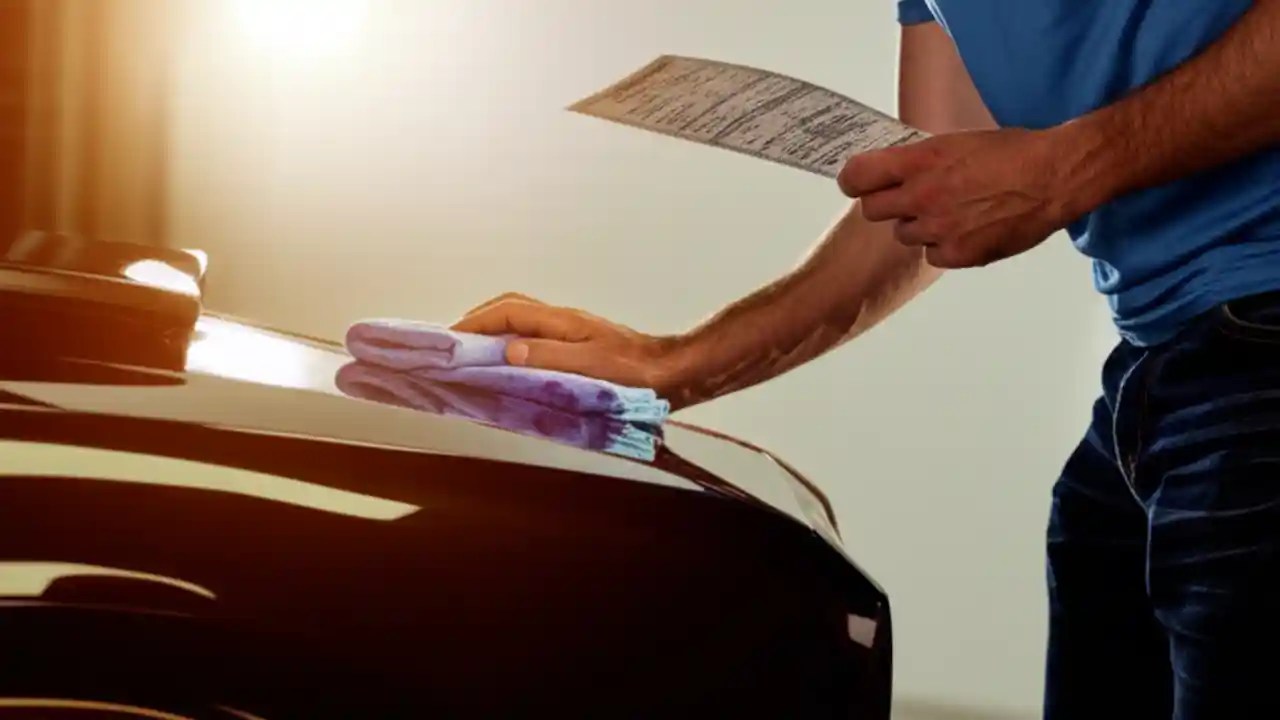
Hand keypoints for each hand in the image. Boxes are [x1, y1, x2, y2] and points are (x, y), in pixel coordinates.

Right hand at [451, 293, 680, 391]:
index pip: (507, 311)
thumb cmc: (636, 372)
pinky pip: (534, 338)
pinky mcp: (578, 347)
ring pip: (521, 323)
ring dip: (494, 333)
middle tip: (453, 345)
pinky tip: (509, 368)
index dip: (474, 323)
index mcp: (561, 321)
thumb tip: (507, 350)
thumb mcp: (589, 366)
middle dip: (478, 322)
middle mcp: (562, 321)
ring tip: (473, 356)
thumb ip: (548, 357)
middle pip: (510, 310)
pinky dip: (512, 346)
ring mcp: (570, 333)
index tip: (448, 339)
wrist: (671, 373)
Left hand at [837, 127, 1087, 267]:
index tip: (857, 183)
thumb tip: (896, 172)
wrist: (1054, 177)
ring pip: (904, 234)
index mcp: (920, 161)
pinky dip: (943, 246)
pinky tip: (966, 230)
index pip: (857, 176)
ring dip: (918, 225)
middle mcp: (923, 196)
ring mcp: (939, 229)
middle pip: (873, 210)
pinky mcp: (959, 254)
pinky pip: (932, 255)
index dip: (853, 180)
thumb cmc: (1013, 152)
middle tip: (906, 198)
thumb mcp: (957, 142)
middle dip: (885, 203)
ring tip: (950, 212)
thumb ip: (921, 161)